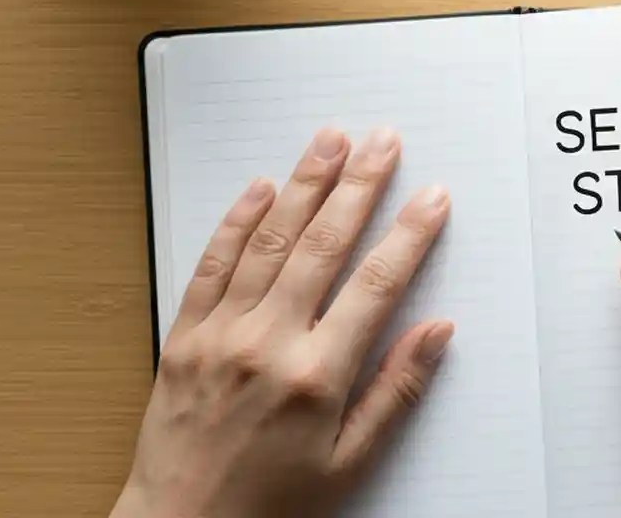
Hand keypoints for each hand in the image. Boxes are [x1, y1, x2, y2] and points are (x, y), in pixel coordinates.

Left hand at [111, 128, 451, 517]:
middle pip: (323, 245)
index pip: (376, 285)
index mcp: (317, 378)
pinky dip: (237, 221)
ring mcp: (221, 334)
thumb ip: (396, 392)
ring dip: (304, 185)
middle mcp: (268, 343)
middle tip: (383, 140)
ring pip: (269, 241)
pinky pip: (212, 264)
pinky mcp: (184, 335)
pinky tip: (262, 188)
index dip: (409, 234)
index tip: (432, 197)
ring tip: (331, 139)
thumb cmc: (272, 503)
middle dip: (359, 185)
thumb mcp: (350, 462)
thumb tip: (436, 332)